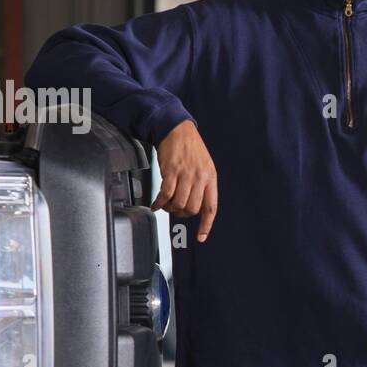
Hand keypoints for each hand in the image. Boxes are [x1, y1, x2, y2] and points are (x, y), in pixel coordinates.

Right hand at [153, 120, 217, 241]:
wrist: (177, 130)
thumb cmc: (190, 148)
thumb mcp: (205, 166)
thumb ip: (202, 185)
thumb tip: (196, 205)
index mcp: (210, 178)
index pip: (211, 207)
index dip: (206, 224)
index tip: (201, 237)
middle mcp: (200, 178)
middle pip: (192, 209)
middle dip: (182, 214)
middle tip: (175, 210)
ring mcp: (186, 175)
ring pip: (178, 204)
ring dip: (170, 208)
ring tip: (166, 205)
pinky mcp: (171, 172)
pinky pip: (165, 194)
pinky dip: (159, 202)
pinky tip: (156, 204)